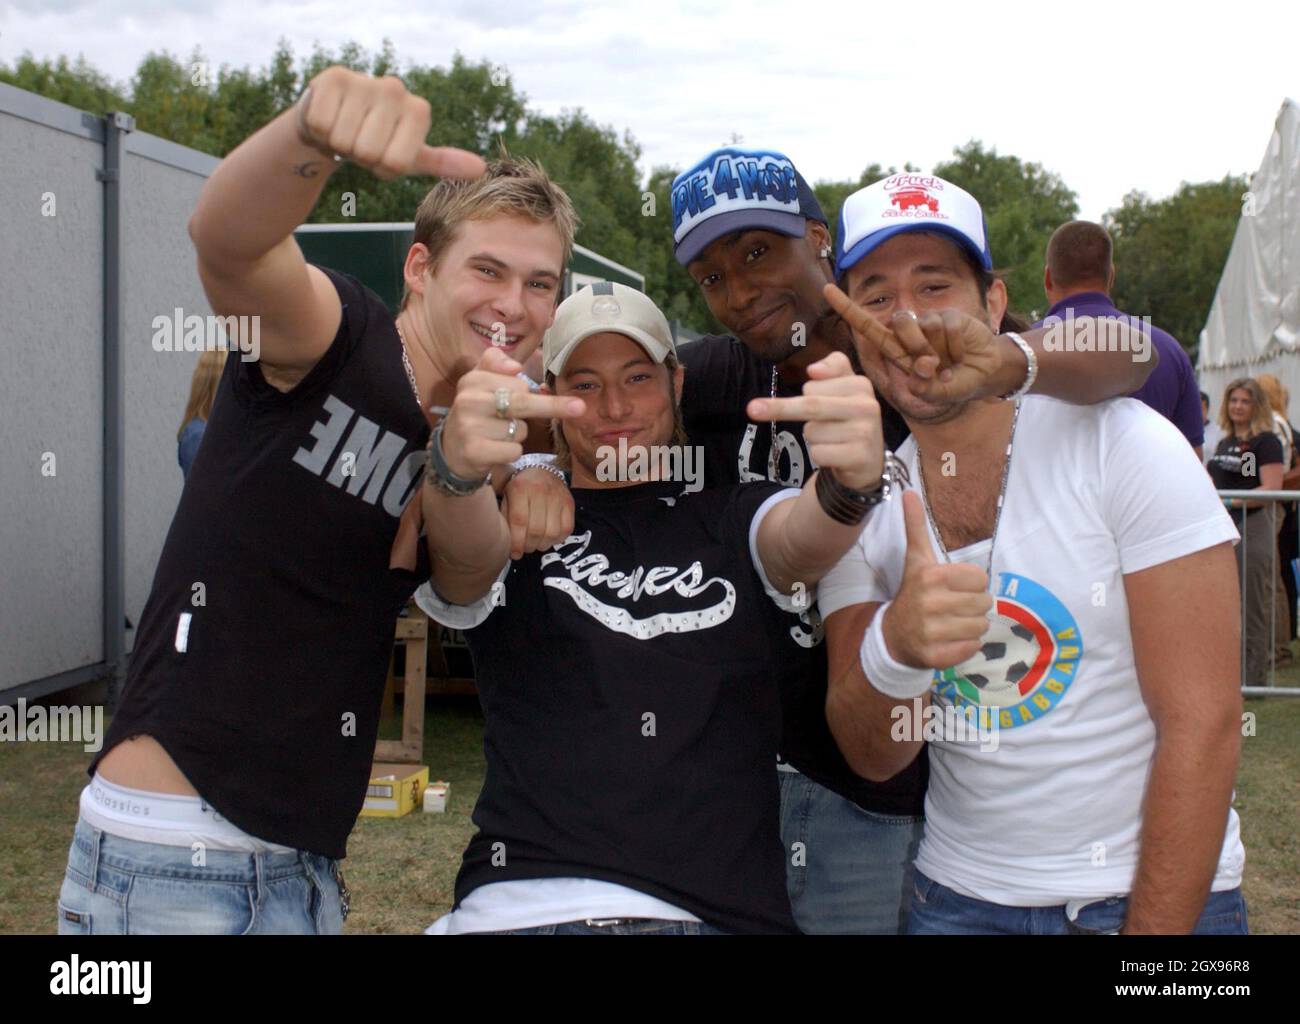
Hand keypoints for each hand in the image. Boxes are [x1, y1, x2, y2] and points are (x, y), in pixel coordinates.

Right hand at [297, 66, 486, 180]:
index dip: (383, 168)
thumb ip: (443, 162)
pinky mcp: (333, 77)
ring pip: (344, 139)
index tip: (383, 153)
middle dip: (360, 156)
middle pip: (369, 152)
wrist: (337, 122)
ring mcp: (365, 81)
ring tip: (346, 129)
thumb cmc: (377, 142)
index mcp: (419, 111)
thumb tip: (480, 169)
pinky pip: (323, 124)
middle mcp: (396, 89)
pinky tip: (330, 117)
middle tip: (361, 141)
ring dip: (340, 142)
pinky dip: (320, 130)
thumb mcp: (411, 157)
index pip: (395, 163)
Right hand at [440, 347, 584, 479]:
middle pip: (522, 402)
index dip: (533, 391)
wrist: (452, 451)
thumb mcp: (480, 381)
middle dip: (553, 406)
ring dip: (518, 435)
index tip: (551, 387)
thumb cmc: (477, 413)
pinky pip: (513, 450)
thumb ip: (494, 362)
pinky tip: (494, 450)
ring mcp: (469, 427)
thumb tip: (515, 366)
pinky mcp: (474, 451)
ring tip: (497, 435)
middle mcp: (468, 401)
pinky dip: (512, 452)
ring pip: (520, 430)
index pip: (516, 382)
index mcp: (472, 380)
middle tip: (579, 407)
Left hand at [501, 467, 574, 558]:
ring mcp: (557, 495)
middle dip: (529, 546)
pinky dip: (557, 539)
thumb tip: (505, 544)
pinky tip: (549, 538)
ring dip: (543, 545)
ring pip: (552, 532)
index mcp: (520, 488)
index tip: (514, 554)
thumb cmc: (519, 490)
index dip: (517, 542)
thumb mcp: (506, 498)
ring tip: (536, 545)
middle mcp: (540, 490)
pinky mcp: (569, 502)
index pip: (519, 521)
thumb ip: (504, 517)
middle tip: (525, 549)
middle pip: (536, 529)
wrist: (540, 472)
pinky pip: (567, 529)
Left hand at [746, 351, 882, 490]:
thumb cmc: (846, 418)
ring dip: (813, 437)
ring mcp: (865, 433)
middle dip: (780, 408)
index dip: (806, 390)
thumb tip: (814, 369)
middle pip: (811, 405)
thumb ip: (834, 366)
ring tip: (832, 439)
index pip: (814, 384)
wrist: (867, 460)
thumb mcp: (844, 387)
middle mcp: (867, 406)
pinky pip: (819, 453)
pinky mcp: (859, 457)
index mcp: (861, 385)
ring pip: (812, 432)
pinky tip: (835, 455)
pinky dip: (819, 455)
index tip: (806, 390)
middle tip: (752, 409)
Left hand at [822, 283, 1006, 407]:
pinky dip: (956, 346)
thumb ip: (923, 386)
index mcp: (897, 349)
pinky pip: (948, 327)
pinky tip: (961, 354)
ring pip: (923, 325)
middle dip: (916, 348)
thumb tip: (922, 364)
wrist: (984, 375)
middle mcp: (910, 332)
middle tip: (934, 367)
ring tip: (949, 361)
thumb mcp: (934, 393)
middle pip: (898, 322)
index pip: (867, 327)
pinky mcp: (951, 316)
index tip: (826, 290)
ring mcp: (930, 322)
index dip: (848, 309)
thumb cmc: (953, 384)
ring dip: (939, 349)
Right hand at [883, 491, 993, 668]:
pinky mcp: (936, 656)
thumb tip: (909, 491)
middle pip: (984, 603)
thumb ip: (915, 526)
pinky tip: (948, 641)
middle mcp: (931, 603)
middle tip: (952, 608)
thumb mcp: (916, 559)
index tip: (953, 588)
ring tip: (951, 624)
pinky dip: (965, 646)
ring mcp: (932, 632)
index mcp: (932, 577)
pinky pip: (972, 648)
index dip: (971, 585)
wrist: (893, 636)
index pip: (981, 580)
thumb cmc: (913, 593)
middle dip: (972, 606)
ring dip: (971, 626)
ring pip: (981, 626)